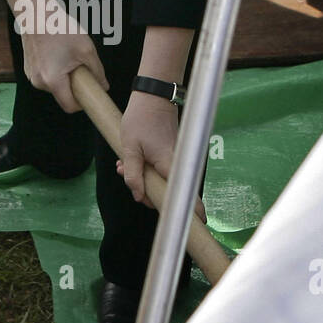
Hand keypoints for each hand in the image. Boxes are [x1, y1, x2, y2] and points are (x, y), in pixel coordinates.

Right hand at [18, 0, 108, 113]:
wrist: (35, 13)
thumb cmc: (60, 28)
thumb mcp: (86, 50)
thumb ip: (97, 71)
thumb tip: (103, 86)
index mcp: (53, 81)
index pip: (70, 107)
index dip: (83, 103)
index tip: (91, 94)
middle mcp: (38, 82)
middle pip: (62, 96)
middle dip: (74, 87)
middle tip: (81, 68)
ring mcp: (31, 76)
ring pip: (54, 86)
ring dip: (64, 78)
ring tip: (68, 57)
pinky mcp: (29, 68)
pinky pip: (46, 76)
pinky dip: (54, 70)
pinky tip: (57, 53)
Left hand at [116, 91, 206, 222]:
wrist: (153, 96)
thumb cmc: (141, 119)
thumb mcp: (130, 148)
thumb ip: (134, 175)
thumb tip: (138, 196)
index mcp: (170, 164)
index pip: (187, 194)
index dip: (194, 212)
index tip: (199, 226)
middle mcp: (177, 164)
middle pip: (167, 191)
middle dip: (144, 191)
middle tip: (124, 174)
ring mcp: (175, 159)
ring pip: (160, 180)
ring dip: (142, 178)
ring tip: (123, 165)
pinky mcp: (171, 154)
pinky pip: (159, 170)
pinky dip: (145, 169)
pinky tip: (130, 160)